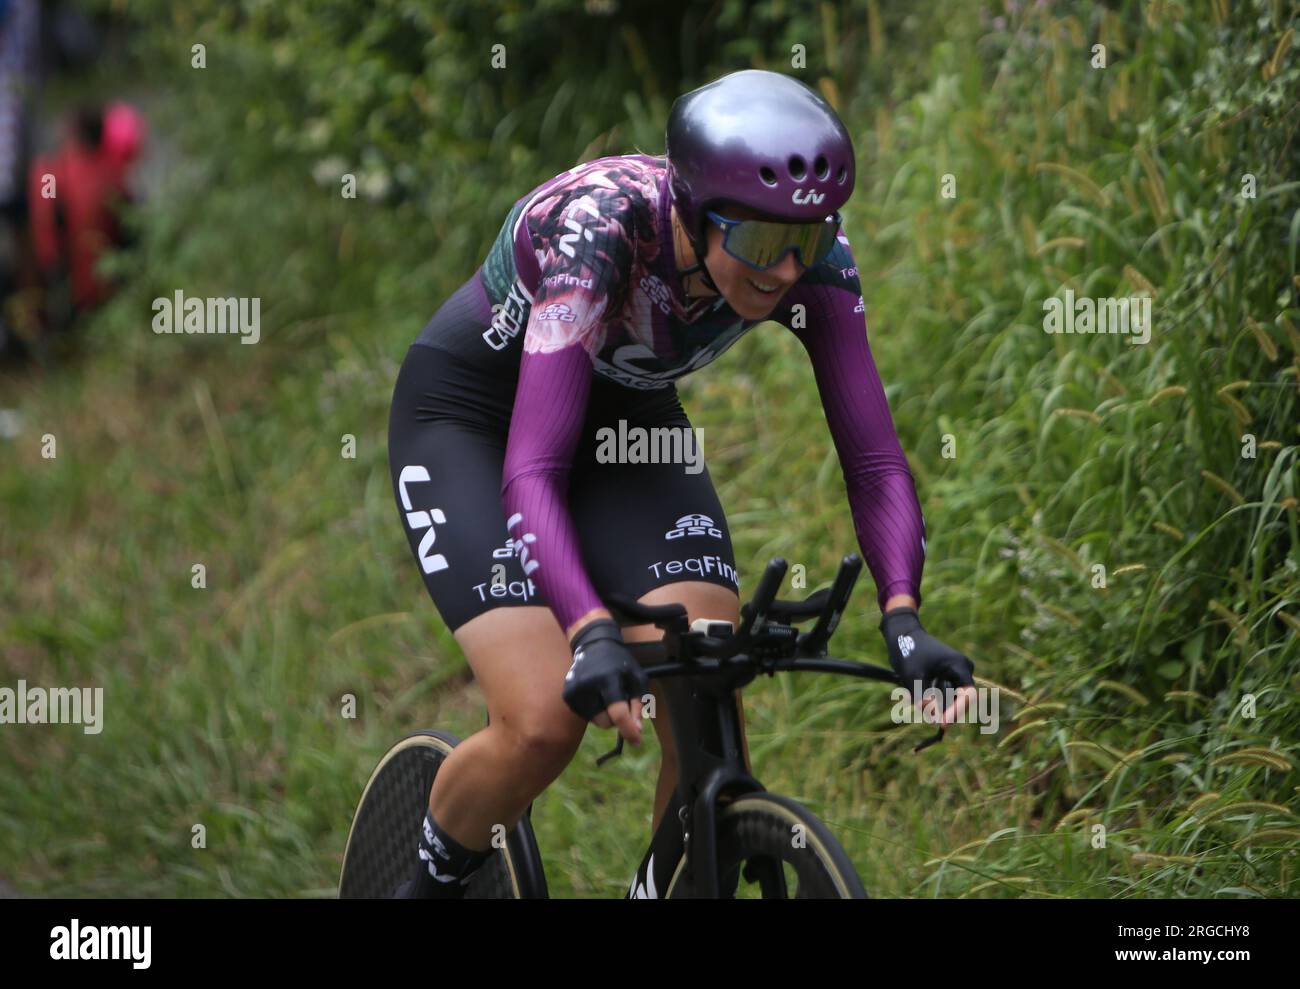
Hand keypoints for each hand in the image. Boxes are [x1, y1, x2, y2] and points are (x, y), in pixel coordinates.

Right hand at [562, 619, 647, 745]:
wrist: (592, 645)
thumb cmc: (619, 662)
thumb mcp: (637, 678)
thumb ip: (638, 704)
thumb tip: (635, 731)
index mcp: (608, 679)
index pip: (617, 712)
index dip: (628, 730)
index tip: (637, 741)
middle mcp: (587, 686)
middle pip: (605, 721)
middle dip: (616, 717)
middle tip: (619, 700)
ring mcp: (574, 692)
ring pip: (595, 721)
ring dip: (605, 714)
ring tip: (606, 694)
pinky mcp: (567, 696)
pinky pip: (586, 716)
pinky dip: (594, 711)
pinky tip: (596, 695)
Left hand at [880, 608, 975, 726]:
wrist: (902, 633)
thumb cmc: (908, 651)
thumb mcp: (913, 677)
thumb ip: (924, 699)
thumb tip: (935, 720)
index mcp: (961, 666)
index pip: (968, 696)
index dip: (956, 712)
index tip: (941, 724)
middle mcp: (963, 670)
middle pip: (959, 700)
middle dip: (942, 708)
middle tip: (922, 708)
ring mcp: (956, 672)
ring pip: (949, 699)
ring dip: (933, 702)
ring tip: (913, 691)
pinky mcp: (948, 675)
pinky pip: (943, 694)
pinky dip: (930, 696)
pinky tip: (914, 688)